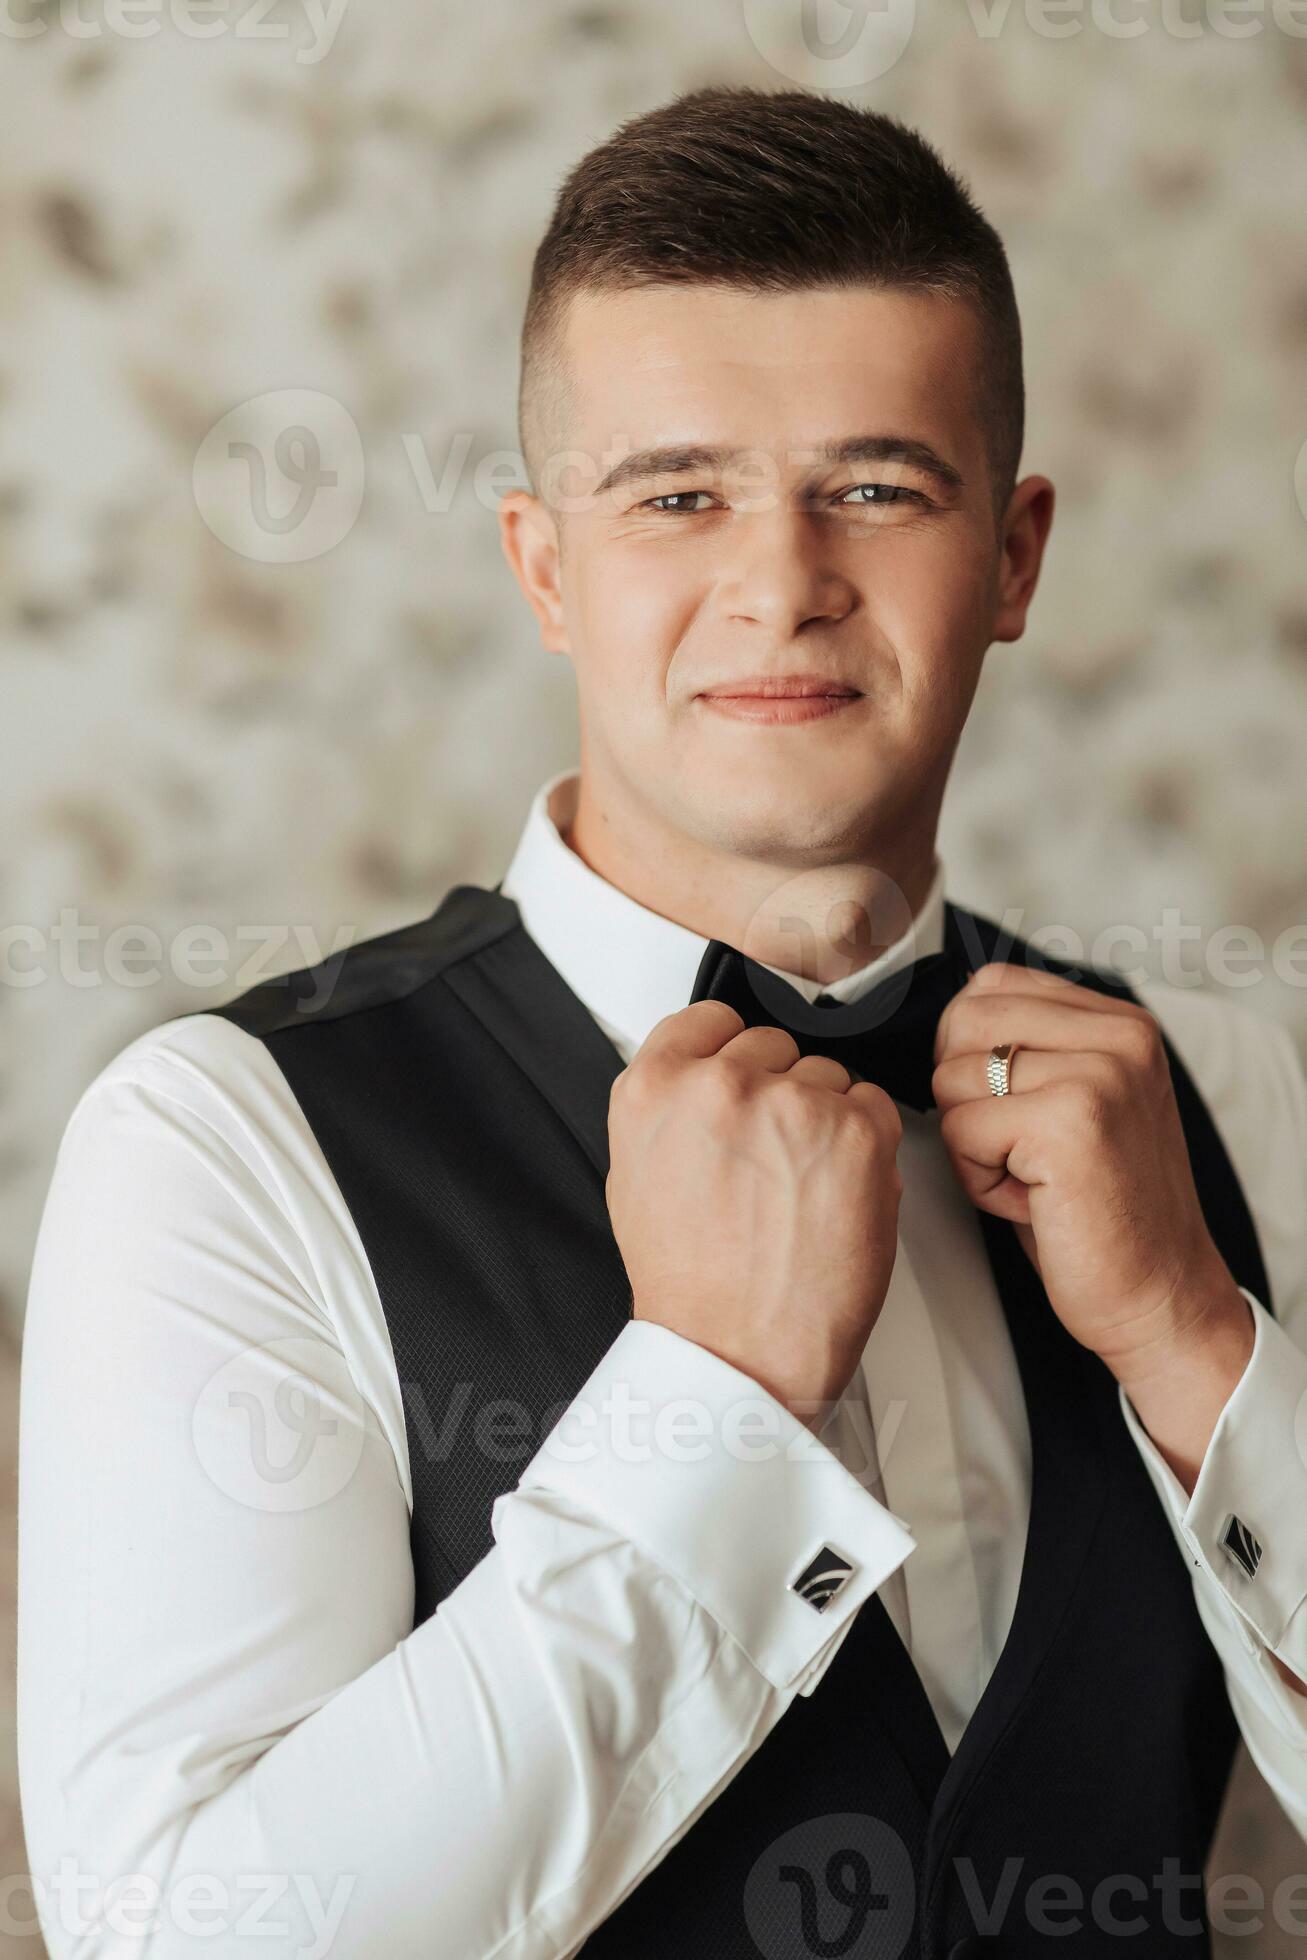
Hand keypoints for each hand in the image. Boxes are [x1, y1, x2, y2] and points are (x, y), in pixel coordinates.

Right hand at [606, 999, 904, 1427]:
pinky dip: (866, 1143)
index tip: (741, 1082)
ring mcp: (791, 1102)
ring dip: (824, 1119)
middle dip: (778, 1091)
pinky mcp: (855, 1129)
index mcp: (654, 1088)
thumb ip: (669, 1108)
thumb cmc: (692, 1283)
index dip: (730, 1052)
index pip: (708, 1018)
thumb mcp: (635, 1176)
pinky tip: (835, 1192)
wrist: (740, 1354)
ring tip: (801, 1189)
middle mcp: (719, 1083)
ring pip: (827, 1074)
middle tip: (770, 1159)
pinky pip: (874, 1105)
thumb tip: (702, 1073)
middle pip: (771, 1044)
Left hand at [930, 961, 1244, 1380]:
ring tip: (1035, 1178)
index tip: (1011, 1108)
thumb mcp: (1079, 1102)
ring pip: (952, 1082)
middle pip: (961, 1026)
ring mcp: (1098, 1075)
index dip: (970, 1051)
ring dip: (973, 1146)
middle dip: (965, 1098)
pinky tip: (1035, 1201)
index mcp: (1121, 1023)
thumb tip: (951, 1017)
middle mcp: (1119, 1038)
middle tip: (1022, 1151)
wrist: (1160, 1296)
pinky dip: (979, 1180)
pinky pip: (960, 1131)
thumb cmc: (1105, 1211)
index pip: (991, 985)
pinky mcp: (1069, 1123)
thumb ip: (1035, 1047)